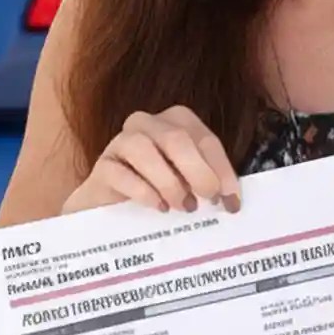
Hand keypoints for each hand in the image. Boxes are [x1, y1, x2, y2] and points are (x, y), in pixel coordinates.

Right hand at [60, 105, 241, 215]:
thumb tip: (230, 200)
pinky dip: (143, 191)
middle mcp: (147, 124)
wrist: (111, 211)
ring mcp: (120, 142)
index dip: (222, 170)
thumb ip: (206, 183)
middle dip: (197, 170)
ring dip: (169, 180)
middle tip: (208, 199)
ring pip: (144, 148)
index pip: (205, 140)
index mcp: (175, 122)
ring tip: (183, 206)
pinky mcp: (102, 167)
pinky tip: (158, 207)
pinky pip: (120, 173)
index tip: (232, 202)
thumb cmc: (157, 192)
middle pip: (175, 138)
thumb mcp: (188, 184)